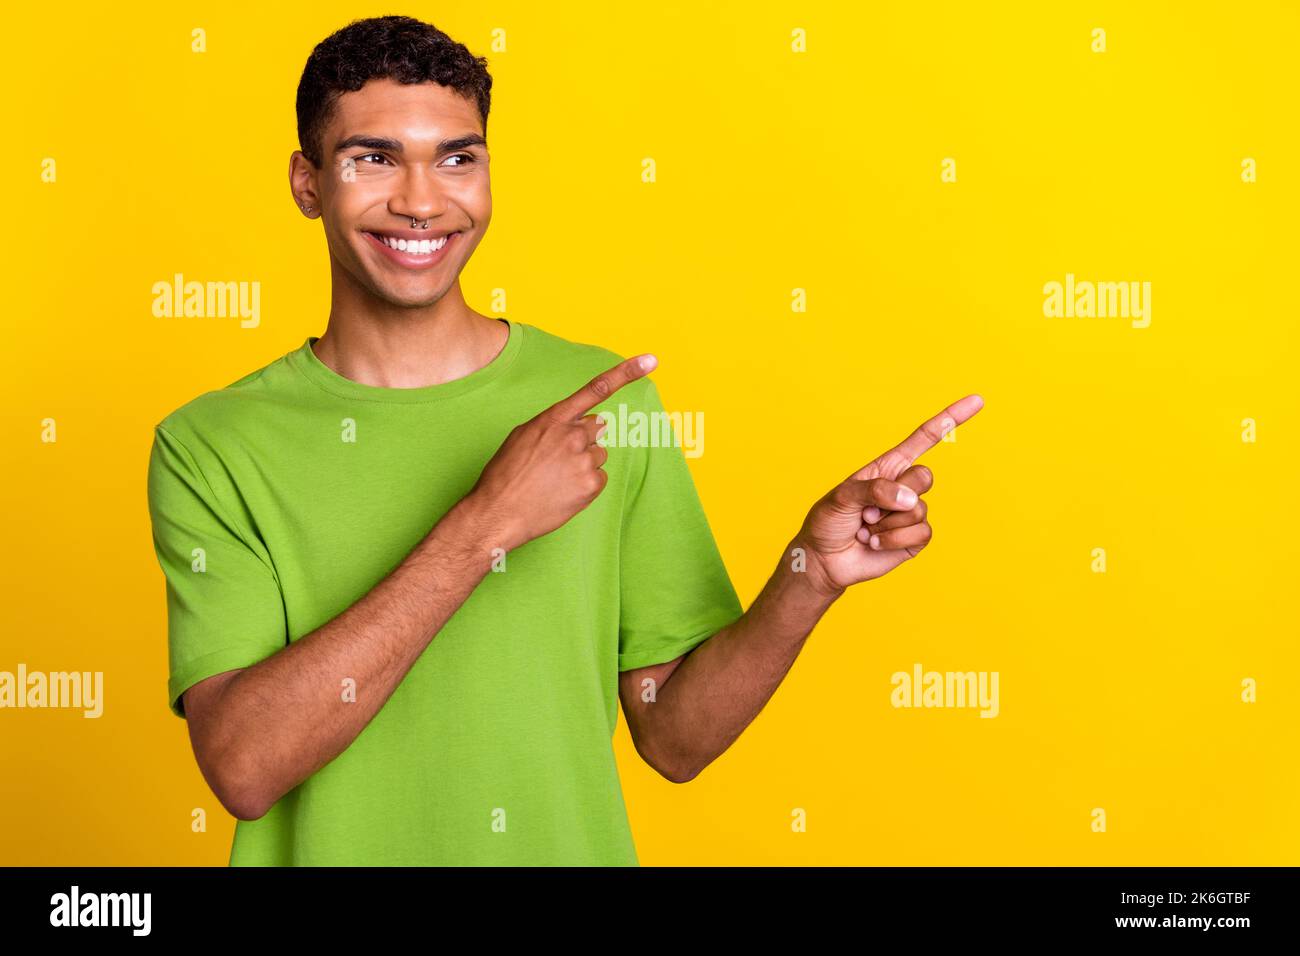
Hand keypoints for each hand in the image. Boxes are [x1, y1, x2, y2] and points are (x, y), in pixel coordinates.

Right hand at [465, 353, 657, 550]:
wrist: (499, 511)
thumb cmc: (506, 474)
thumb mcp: (523, 435)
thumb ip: (554, 423)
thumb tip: (578, 423)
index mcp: (554, 418)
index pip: (596, 389)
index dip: (627, 373)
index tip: (650, 361)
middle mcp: (573, 435)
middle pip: (598, 427)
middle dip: (585, 438)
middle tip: (560, 458)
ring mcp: (584, 460)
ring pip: (599, 454)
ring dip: (584, 463)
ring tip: (557, 478)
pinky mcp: (591, 485)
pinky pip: (600, 477)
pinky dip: (586, 484)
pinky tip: (564, 491)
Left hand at [799, 394, 983, 594]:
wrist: (824, 559)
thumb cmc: (829, 521)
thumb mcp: (842, 496)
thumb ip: (874, 490)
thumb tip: (910, 500)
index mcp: (888, 467)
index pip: (924, 439)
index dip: (950, 420)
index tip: (977, 401)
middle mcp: (903, 487)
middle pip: (924, 477)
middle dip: (894, 494)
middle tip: (867, 509)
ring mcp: (911, 513)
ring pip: (919, 509)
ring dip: (885, 523)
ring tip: (865, 527)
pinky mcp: (914, 538)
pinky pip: (921, 533)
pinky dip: (892, 539)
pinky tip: (873, 542)